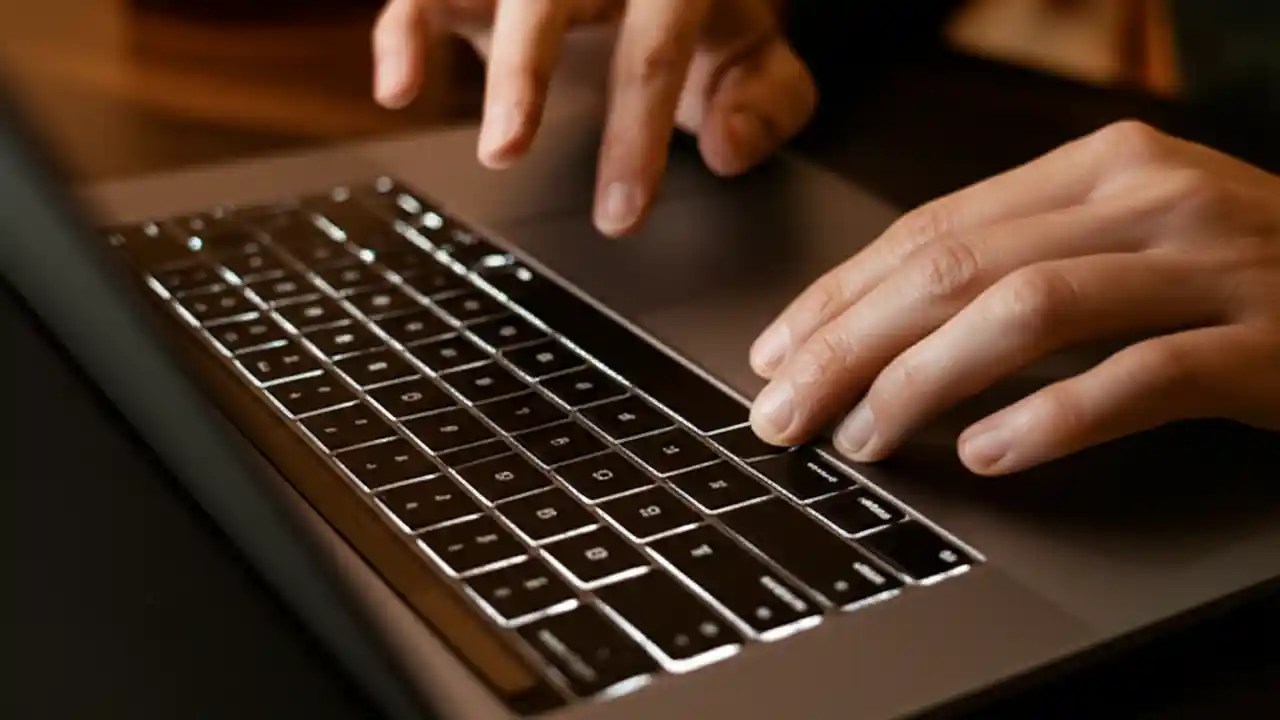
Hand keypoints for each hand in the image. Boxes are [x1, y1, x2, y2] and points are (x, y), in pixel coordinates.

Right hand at [371, 0, 815, 235]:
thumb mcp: (755, 55)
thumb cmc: (708, 18)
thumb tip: (729, 147)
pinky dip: (401, 34)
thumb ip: (766, 102)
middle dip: (525, 75)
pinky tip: (397, 88)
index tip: (620, 212)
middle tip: (507, 154)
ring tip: (475, 136)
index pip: (654, 51)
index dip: (636, 133)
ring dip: (473, 59)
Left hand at [748, 121, 1279, 475]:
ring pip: (1028, 313)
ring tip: (863, 435)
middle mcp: (1147, 200)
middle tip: (784, 409)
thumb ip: (1021, 256)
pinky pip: (1138, 379)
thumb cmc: (1241, 270)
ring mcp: (1210, 267)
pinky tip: (987, 453)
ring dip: (924, 379)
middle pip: (956, 267)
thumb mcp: (1127, 234)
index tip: (776, 350)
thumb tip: (882, 321)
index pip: (931, 226)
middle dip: (848, 344)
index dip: (839, 294)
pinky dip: (1051, 419)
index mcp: (1099, 168)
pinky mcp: (1263, 345)